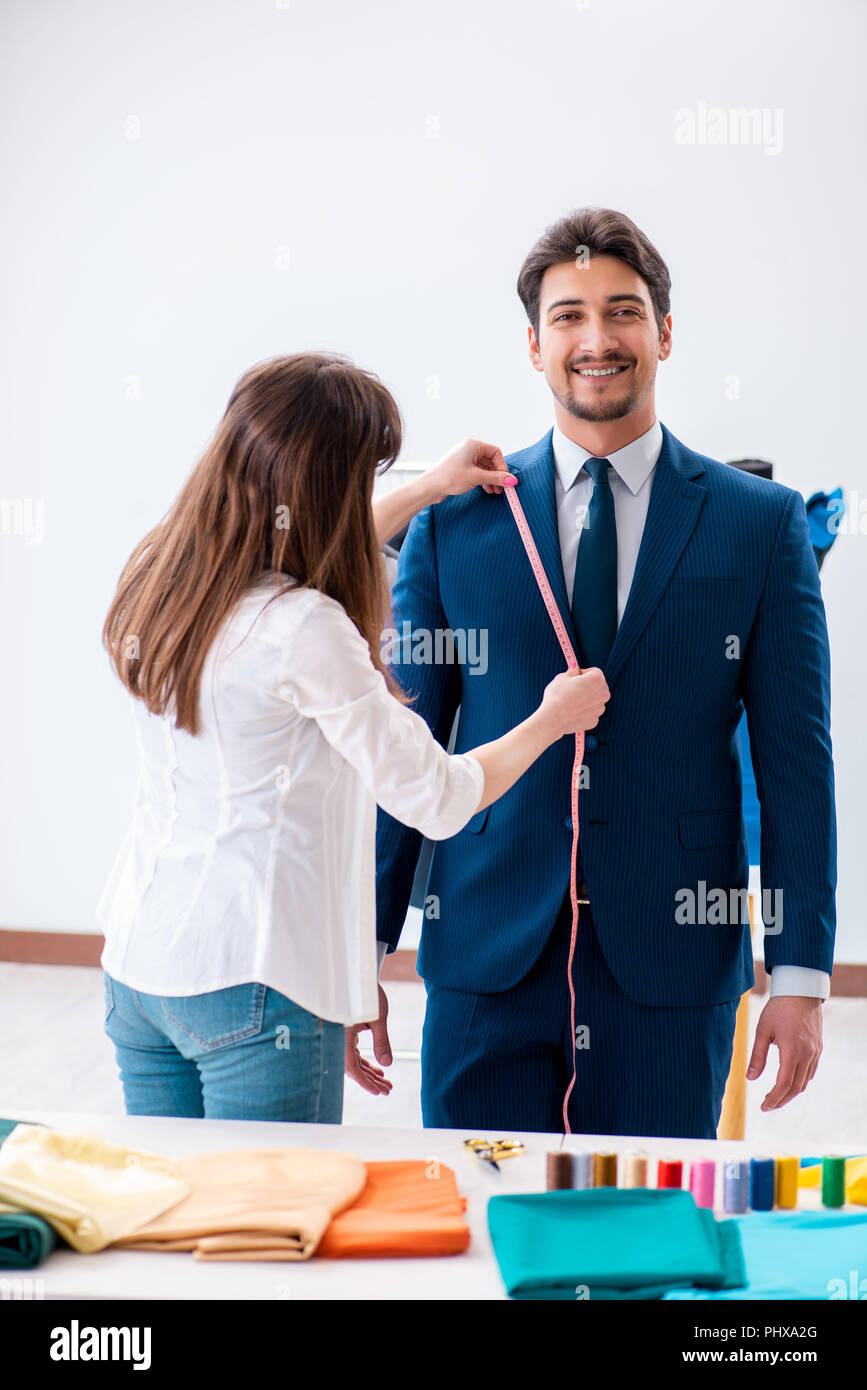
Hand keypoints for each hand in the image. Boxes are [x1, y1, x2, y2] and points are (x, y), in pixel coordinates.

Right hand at [344, 984, 393, 1095]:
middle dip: (371, 1080)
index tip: (379, 1092)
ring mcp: (341, 1036)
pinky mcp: (345, 1032)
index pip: (352, 1068)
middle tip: (388, 1090)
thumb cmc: (365, 993)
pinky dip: (366, 1061)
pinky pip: (354, 1052)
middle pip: (353, 1067)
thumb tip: (387, 1065)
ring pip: (354, 1061)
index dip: (365, 1082)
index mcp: (342, 1036)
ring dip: (369, 1072)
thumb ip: (382, 1042)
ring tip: (386, 1082)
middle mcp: (338, 1038)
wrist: (356, 973)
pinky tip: (379, 1068)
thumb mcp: (378, 1017)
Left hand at [429, 437, 515, 498]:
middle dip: (497, 475)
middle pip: (490, 461)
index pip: (495, 452)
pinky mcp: (461, 469)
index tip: (505, 479)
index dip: (502, 466)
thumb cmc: (450, 477)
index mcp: (473, 444)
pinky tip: (487, 490)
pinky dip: (483, 481)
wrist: (430, 487)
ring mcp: (464, 459)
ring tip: (496, 492)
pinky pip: (477, 472)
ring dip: (491, 480)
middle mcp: (469, 449)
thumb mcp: (477, 478)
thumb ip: (496, 478)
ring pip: (484, 468)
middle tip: (503, 488)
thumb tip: (512, 480)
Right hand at [541, 665, 609, 737]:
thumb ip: (573, 672)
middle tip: (573, 689)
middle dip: (588, 686)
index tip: (574, 678)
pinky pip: (590, 712)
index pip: (594, 672)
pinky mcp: (594, 721)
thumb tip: (576, 670)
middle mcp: (603, 694)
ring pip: (595, 700)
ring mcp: (600, 709)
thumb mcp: (562, 677)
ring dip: (587, 698)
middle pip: (598, 686)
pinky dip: (583, 711)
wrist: (552, 718)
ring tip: (571, 701)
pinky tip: (572, 711)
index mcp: (597, 679)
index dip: (583, 673)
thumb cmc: (557, 695)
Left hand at [747, 995, 822, 1109]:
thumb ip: (757, 1056)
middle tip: (767, 1105)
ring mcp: (815, 1052)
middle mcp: (807, 1055)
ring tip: (775, 1096)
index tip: (763, 1107)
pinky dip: (800, 1082)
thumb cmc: (779, 1008)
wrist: (801, 991)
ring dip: (790, 1093)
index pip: (784, 1084)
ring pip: (804, 1082)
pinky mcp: (818, 1048)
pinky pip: (810, 1072)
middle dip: (781, 1100)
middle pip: (795, 1088)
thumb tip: (750, 1078)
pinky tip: (789, 1082)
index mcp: (792, 1051)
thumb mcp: (762, 1030)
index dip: (773, 1099)